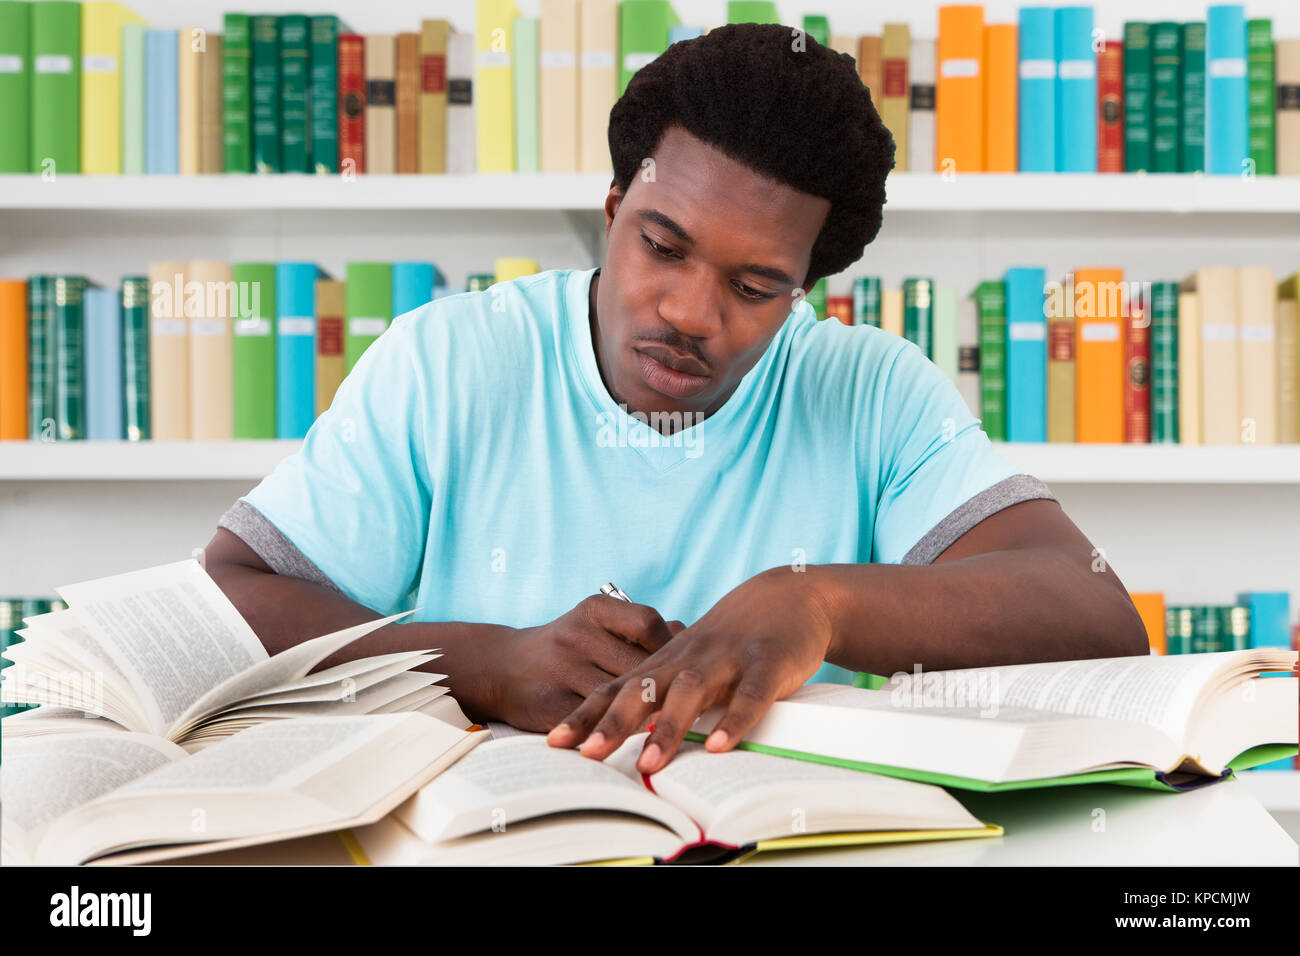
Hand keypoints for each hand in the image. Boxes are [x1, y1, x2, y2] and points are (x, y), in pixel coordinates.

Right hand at [487, 594, 684, 731]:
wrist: (502, 667)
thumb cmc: (566, 647)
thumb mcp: (594, 624)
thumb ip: (635, 631)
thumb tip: (686, 635)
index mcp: (593, 610)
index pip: (646, 623)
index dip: (671, 646)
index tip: (685, 664)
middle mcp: (576, 635)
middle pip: (636, 664)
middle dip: (664, 686)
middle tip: (690, 702)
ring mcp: (561, 669)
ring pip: (617, 697)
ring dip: (645, 714)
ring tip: (670, 725)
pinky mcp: (550, 703)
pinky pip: (593, 722)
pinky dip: (616, 730)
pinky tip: (635, 739)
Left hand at [546, 567, 836, 773]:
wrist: (790, 594)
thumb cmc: (733, 638)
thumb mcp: (691, 662)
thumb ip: (663, 695)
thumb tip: (628, 739)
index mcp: (666, 662)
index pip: (617, 688)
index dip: (586, 714)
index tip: (555, 743)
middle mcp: (689, 658)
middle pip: (644, 689)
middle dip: (613, 722)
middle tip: (587, 756)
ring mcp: (728, 659)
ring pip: (692, 692)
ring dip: (669, 727)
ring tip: (648, 764)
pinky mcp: (768, 663)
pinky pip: (749, 694)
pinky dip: (734, 719)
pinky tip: (719, 746)